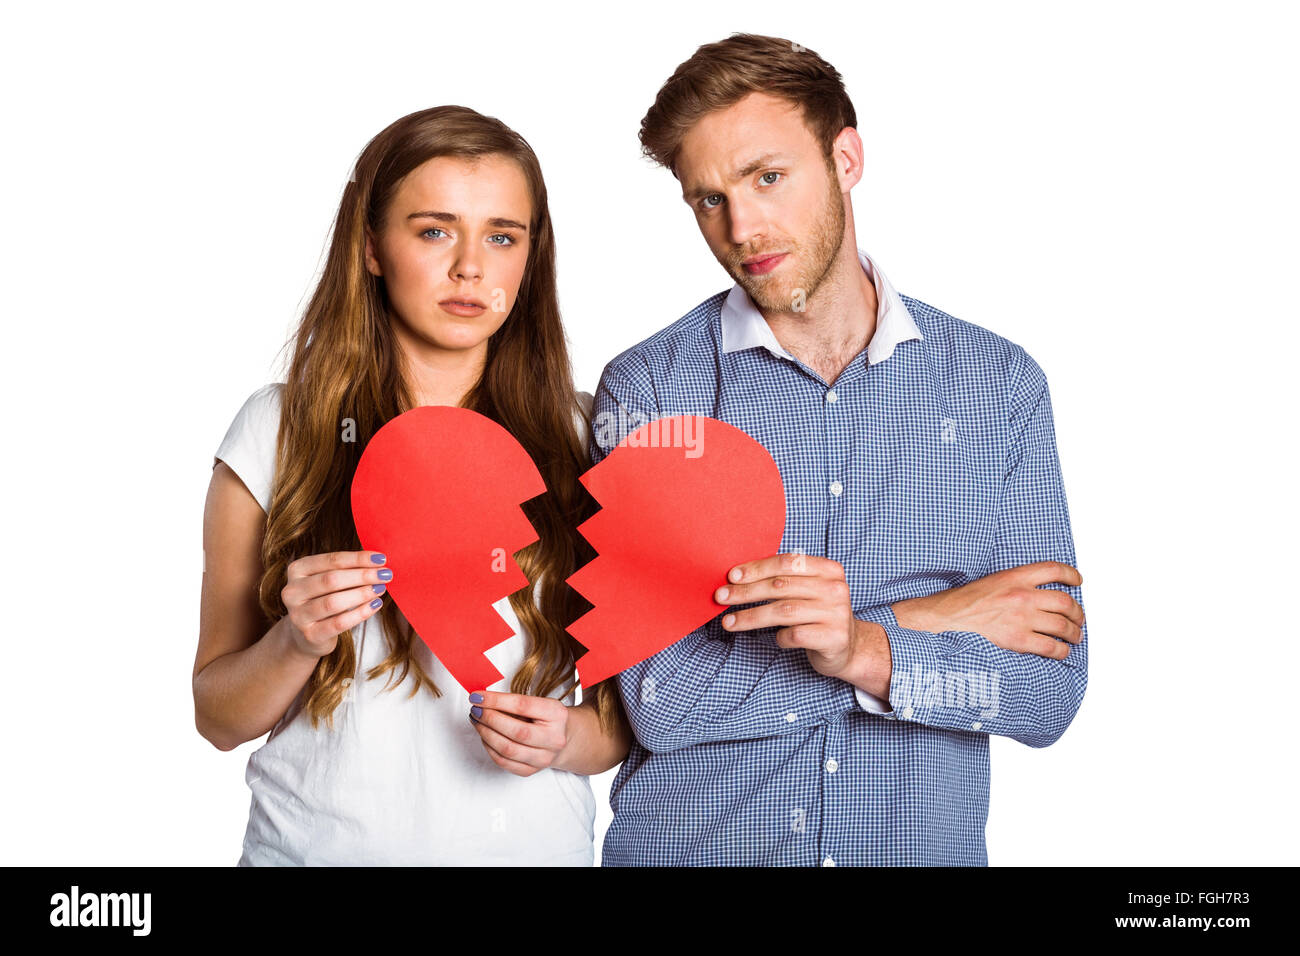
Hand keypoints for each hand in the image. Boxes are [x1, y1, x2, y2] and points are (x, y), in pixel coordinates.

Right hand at [280, 550, 390, 657]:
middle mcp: (292, 591)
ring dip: (362, 594)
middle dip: (362, 576)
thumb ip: (347, 569)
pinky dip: (360, 613)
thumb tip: (379, 561)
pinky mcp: (309, 635)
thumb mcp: (328, 580)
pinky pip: (338, 623)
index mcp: (297, 570)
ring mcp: (298, 615)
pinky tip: (375, 605)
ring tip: (381, 589)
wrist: (305, 635)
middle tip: (385, 574)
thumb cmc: (323, 599)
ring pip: (333, 602)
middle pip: (331, 580)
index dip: (358, 559)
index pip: (331, 560)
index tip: (381, 558)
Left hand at [469, 690, 569, 776]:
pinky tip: (485, 736)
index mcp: (557, 715)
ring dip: (485, 734)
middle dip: (489, 719)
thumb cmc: (548, 718)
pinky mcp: (531, 771)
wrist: (564, 739)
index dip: (496, 700)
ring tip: (477, 721)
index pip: (522, 706)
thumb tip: (483, 700)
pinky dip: (489, 748)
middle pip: (515, 731)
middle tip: (475, 709)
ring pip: (507, 750)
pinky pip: (503, 762)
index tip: (478, 696)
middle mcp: (553, 739)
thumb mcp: (539, 703)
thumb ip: (514, 703)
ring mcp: (543, 758)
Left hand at [715, 552, 860, 679]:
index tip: (732, 576)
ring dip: (751, 616)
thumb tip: (737, 577)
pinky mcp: (834, 638)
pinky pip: (795, 635)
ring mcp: (836, 613)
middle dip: (746, 592)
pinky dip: (779, 637)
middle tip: (721, 597)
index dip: (757, 568)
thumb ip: (784, 580)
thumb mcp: (808, 590)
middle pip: (781, 586)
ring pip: (783, 611)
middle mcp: (835, 588)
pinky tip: (775, 638)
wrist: (849, 648)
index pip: (788, 562)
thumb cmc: (818, 614)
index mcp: (829, 569)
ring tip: (729, 622)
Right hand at [891, 561, 1084, 659]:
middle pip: (1066, 602)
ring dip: (1074, 633)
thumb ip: (1017, 583)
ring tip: (1075, 636)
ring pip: (1063, 626)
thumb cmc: (967, 601)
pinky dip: (1061, 651)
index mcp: (1016, 577)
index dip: (1071, 575)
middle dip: (1078, 613)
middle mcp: (1023, 595)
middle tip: (1079, 619)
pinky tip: (1061, 651)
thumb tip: (1040, 593)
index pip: (1054, 570)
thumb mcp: (994, 581)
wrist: (948, 617)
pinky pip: (1051, 647)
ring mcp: (1022, 618)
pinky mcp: (1018, 639)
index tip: (1078, 581)